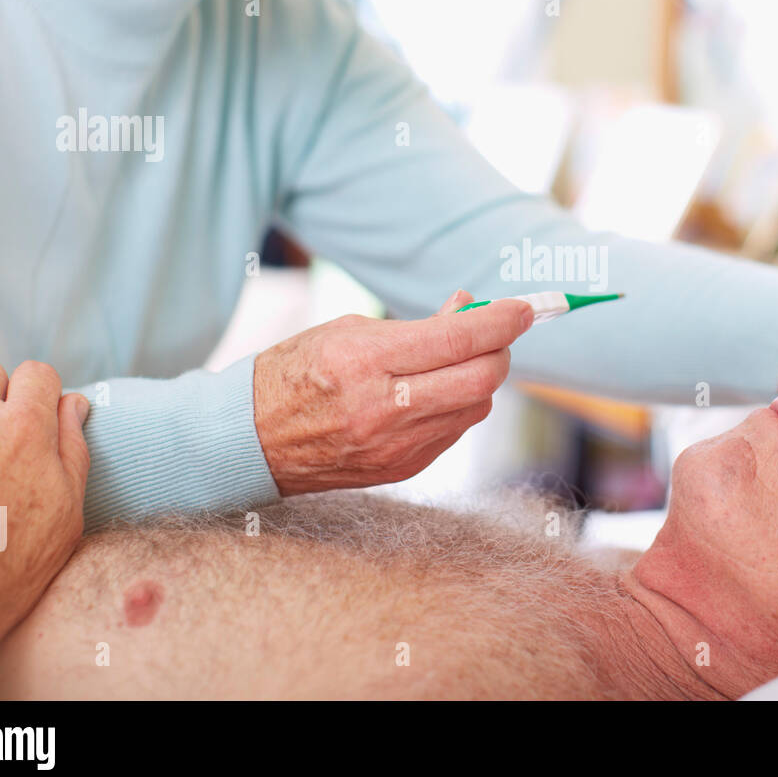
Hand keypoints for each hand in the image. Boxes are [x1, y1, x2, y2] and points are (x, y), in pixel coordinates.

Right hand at [253, 290, 534, 493]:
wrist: (252, 440)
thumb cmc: (297, 371)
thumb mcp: (349, 330)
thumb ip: (416, 324)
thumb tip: (471, 308)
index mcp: (366, 361)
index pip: (459, 339)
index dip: (503, 320)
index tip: (525, 308)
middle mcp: (384, 407)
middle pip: (482, 378)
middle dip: (501, 349)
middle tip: (496, 333)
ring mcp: (395, 445)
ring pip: (475, 406)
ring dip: (480, 378)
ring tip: (457, 360)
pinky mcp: (402, 469)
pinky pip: (455, 431)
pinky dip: (458, 406)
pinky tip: (436, 392)